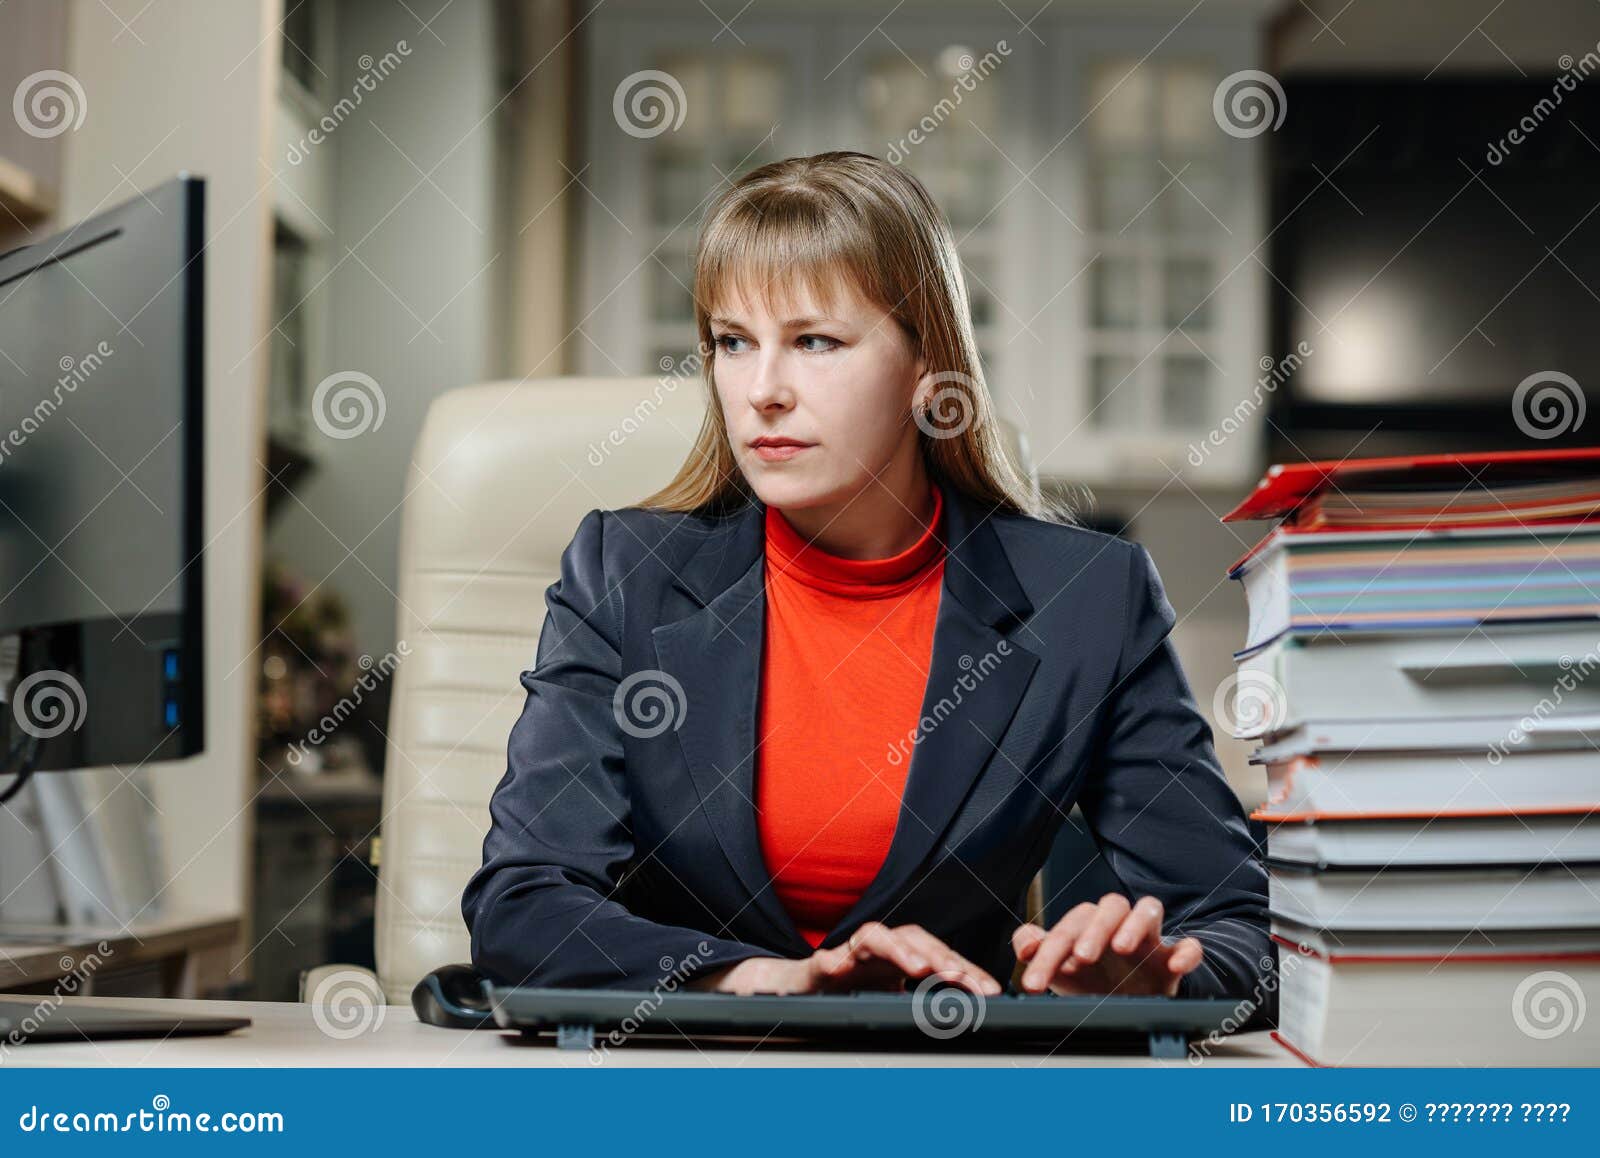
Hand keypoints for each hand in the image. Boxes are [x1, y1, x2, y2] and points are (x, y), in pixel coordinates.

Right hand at [698, 922, 1001, 995]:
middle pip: (914, 938)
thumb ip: (926, 1005)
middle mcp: (880, 949)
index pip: (940, 954)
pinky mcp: (820, 965)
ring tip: (919, 968)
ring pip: (875, 937)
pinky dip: (832, 962)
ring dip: (898, 950)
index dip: (966, 970)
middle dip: (941, 957)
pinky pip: (826, 959)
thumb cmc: (851, 991)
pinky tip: (838, 968)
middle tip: (963, 978)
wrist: (802, 989)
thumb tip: (967, 1020)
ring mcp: (851, 953)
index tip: (990, 991)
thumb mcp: (895, 1000)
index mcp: (903, 956)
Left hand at [1012, 893, 1202, 996]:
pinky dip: (1185, 952)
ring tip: (1123, 947)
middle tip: (1082, 957)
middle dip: (1094, 930)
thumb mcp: (1061, 969)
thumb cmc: (1092, 979)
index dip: (1048, 951)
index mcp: (1088, 925)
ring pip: (1148, 910)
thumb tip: (1025, 944)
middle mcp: (1118, 926)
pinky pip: (1188, 946)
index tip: (1032, 983)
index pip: (1069, 925)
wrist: (1132, 1001)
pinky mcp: (1174, 958)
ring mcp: (1148, 939)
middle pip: (1111, 906)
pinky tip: (1176, 966)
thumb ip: (1039, 951)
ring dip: (1135, 925)